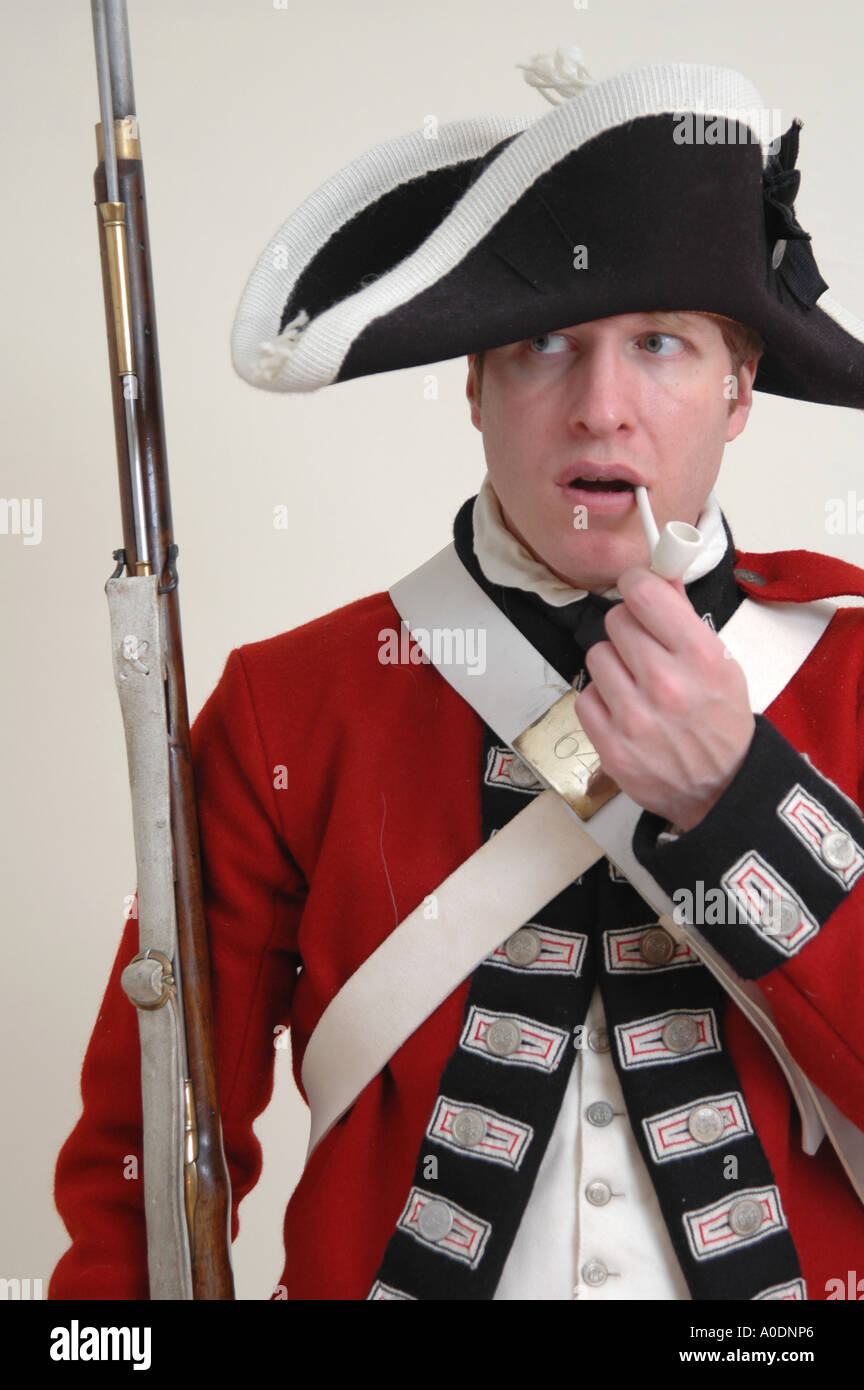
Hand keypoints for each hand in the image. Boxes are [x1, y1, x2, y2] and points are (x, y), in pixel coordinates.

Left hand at [577, 567, 754, 831]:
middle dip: (628, 630)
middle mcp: (666, 683)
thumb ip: (684, 615)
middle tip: (645, 651)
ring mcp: (635, 717)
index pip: (643, 593)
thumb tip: (658, 572)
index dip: (636, 586)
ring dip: (613, 666)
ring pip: (597, 657)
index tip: (638, 592)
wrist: (722, 789)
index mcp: (699, 656)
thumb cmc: (721, 722)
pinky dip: (600, 702)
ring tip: (637, 687)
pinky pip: (585, 697)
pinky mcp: (611, 746)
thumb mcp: (721, 662)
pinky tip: (624, 712)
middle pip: (616, 622)